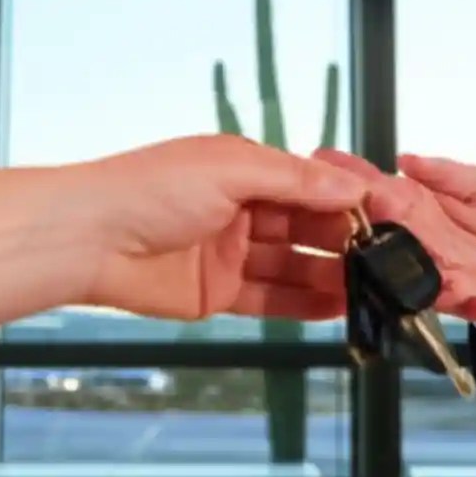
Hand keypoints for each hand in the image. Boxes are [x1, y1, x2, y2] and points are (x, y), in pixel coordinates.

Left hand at [80, 135, 366, 320]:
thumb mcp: (231, 169)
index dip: (344, 201)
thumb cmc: (148, 188)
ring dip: (331, 276)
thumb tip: (351, 187)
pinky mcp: (216, 293)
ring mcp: (228, 253)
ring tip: (373, 289)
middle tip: (388, 258)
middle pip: (304, 227)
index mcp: (242, 169)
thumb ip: (295, 181)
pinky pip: (269, 299)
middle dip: (344, 241)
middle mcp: (238, 209)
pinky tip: (338, 307)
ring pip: (291, 265)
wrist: (87, 238)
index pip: (307, 185)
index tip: (385, 216)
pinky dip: (303, 304)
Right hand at [312, 149, 475, 323]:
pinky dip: (423, 294)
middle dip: (341, 213)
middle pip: (371, 226)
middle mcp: (409, 240)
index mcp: (414, 206)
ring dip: (362, 256)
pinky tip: (411, 283)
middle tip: (310, 196)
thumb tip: (403, 159)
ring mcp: (422, 271)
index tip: (318, 159)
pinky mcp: (446, 299)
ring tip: (336, 239)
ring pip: (384, 264)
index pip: (375, 188)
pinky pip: (427, 298)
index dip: (349, 176)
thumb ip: (445, 173)